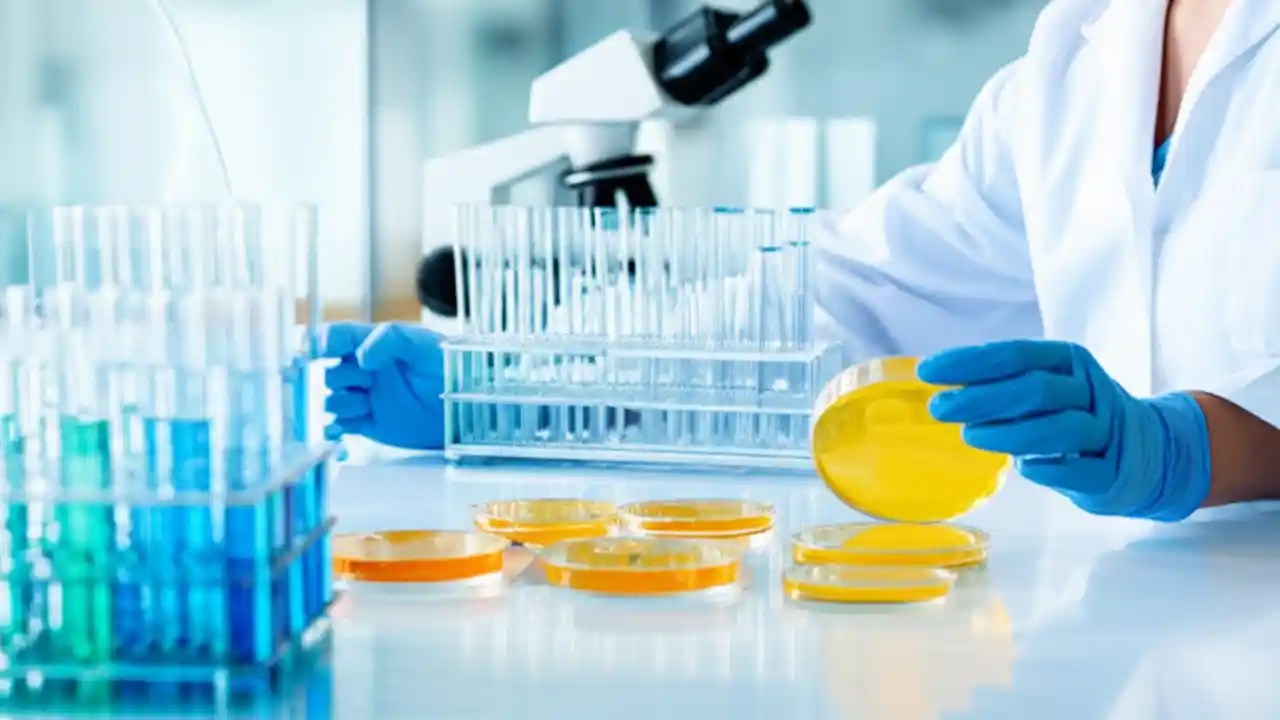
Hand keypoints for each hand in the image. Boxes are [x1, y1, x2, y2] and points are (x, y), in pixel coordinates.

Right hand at [321, 322, 444, 449]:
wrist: (462, 406)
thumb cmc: (447, 367)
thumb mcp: (424, 345)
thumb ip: (391, 339)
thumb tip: (361, 355)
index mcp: (372, 344)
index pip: (336, 337)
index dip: (322, 343)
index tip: (319, 352)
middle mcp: (363, 370)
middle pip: (330, 372)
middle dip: (344, 377)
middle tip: (369, 380)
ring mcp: (364, 397)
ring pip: (331, 399)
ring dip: (344, 402)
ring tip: (369, 404)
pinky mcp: (367, 423)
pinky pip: (339, 424)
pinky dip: (338, 426)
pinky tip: (351, 424)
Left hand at [918, 340, 1210, 519]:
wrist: (1149, 453)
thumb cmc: (1074, 418)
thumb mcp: (1043, 392)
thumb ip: (1002, 387)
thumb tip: (941, 386)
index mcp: (1069, 362)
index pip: (1016, 354)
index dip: (971, 361)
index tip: (927, 371)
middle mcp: (1091, 390)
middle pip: (1036, 388)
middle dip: (982, 397)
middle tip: (940, 408)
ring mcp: (1108, 431)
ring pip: (1061, 427)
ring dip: (1010, 432)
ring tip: (970, 436)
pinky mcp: (1116, 472)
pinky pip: (1083, 470)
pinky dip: (1052, 469)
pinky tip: (1025, 469)